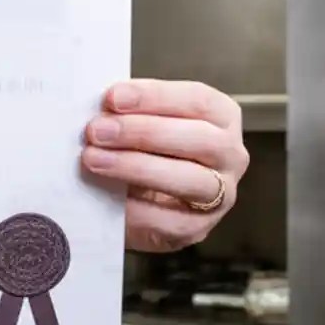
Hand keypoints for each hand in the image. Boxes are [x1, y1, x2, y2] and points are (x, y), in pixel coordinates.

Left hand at [80, 79, 248, 252]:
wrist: (136, 202)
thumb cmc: (143, 149)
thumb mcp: (140, 123)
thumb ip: (127, 112)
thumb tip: (100, 108)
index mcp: (221, 116)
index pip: (196, 100)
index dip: (154, 97)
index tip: (112, 98)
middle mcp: (231, 154)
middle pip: (197, 138)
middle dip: (141, 131)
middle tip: (96, 130)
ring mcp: (221, 194)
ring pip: (189, 178)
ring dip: (136, 167)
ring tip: (93, 159)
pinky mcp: (198, 228)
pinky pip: (170, 220)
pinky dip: (134, 207)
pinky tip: (106, 195)